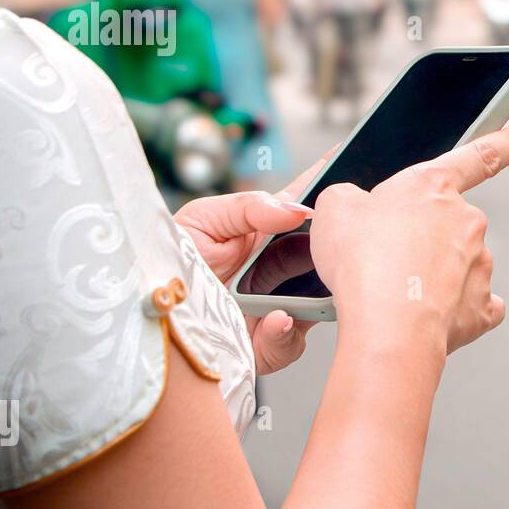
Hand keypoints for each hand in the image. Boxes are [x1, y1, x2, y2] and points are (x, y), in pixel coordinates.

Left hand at [174, 145, 338, 373]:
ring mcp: (282, 306)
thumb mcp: (203, 220)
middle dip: (339, 247)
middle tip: (343, 238)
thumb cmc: (170, 266)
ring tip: (300, 287)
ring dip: (317, 292)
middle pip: (326, 254)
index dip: (332, 189)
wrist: (151, 324)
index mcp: (267, 232)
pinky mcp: (272, 344)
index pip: (306, 206)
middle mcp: (281, 270)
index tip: (357, 164)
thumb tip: (297, 209)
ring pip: (321, 298)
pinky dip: (285, 330)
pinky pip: (293, 340)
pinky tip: (275, 319)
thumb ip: (249, 206)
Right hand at [309, 126, 508, 371]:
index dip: (506, 142)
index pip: (479, 155)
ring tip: (396, 293)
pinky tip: (431, 316)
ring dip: (432, 277)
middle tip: (386, 261)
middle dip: (422, 240)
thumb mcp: (335, 208)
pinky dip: (454, 311)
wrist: (387, 326)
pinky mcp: (482, 308)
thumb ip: (351, 198)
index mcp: (434, 186)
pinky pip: (472, 305)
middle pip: (448, 225)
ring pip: (458, 266)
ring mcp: (480, 264)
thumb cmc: (363, 263)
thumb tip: (356, 207)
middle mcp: (467, 221)